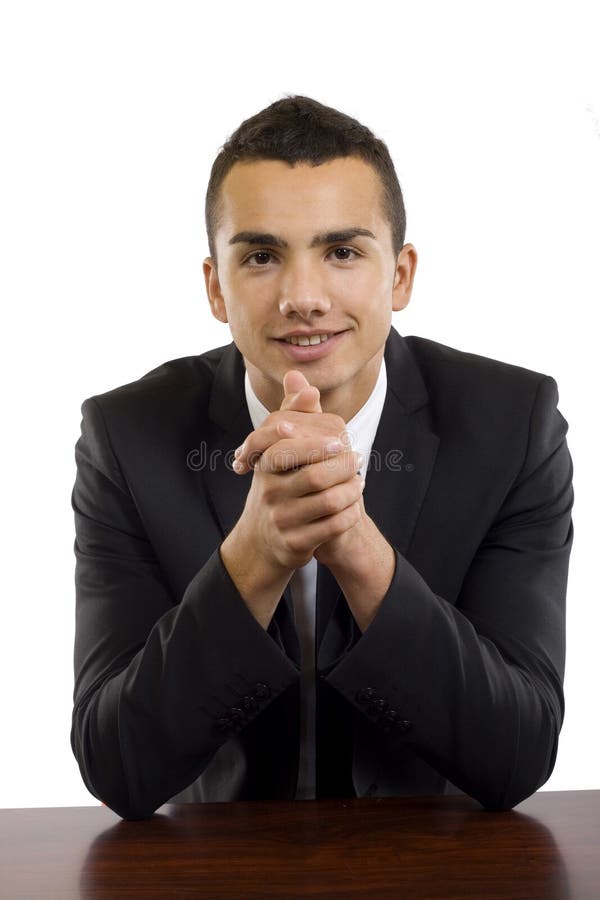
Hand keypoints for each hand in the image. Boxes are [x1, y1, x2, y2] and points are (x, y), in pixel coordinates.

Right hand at [220, 371, 363, 625]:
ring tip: (359, 481)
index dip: (317, 443)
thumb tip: (301, 380)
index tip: (342, 440)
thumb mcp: (280, 452)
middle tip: (358, 459)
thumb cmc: (279, 486)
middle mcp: (267, 492)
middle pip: (313, 475)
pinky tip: (354, 505)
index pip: (288, 447)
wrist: (264, 540)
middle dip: (342, 466)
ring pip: (327, 501)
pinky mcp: (294, 543)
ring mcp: (279, 519)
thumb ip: (293, 415)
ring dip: (351, 490)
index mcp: (264, 466)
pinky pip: (331, 526)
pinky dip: (349, 514)